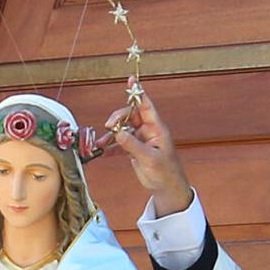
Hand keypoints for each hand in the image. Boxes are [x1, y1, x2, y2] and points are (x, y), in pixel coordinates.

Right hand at [102, 92, 191, 216]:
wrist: (167, 188)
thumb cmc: (166, 173)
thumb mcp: (150, 159)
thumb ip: (133, 146)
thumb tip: (119, 133)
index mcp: (156, 129)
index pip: (146, 106)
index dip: (138, 92)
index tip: (131, 80)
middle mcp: (148, 131)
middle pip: (130, 115)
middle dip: (118, 118)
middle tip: (110, 126)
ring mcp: (141, 139)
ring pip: (123, 129)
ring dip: (112, 134)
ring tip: (103, 142)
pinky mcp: (135, 149)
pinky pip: (120, 143)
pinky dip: (112, 146)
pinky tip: (104, 150)